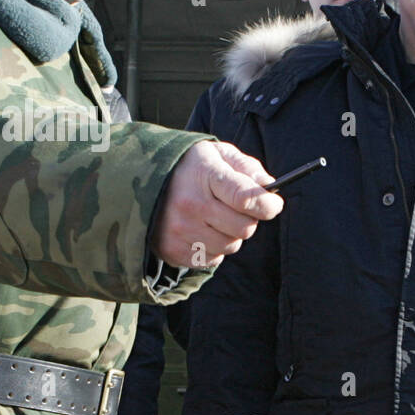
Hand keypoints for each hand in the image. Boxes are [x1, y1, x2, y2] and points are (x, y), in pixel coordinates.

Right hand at [153, 141, 282, 267]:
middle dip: (248, 219)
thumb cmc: (190, 167)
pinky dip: (214, 249)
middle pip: (244, 227)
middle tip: (237, 208)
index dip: (267, 204)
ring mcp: (180, 230)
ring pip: (231, 246)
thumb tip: (270, 188)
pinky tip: (201, 230)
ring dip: (231, 235)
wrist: (140, 181)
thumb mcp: (218, 154)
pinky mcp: (173, 250)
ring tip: (214, 218)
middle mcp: (191, 204)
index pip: (245, 197)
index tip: (274, 204)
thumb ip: (247, 168)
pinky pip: (213, 260)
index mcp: (204, 174)